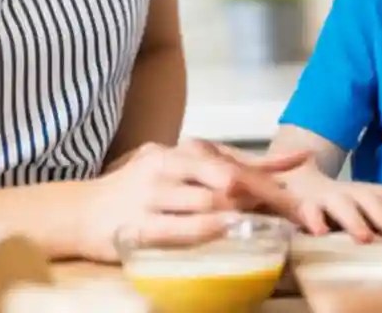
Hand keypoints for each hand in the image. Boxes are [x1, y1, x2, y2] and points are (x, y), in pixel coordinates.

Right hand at [79, 141, 307, 261]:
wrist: (77, 211)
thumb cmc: (136, 193)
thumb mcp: (176, 172)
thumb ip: (219, 172)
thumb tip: (276, 169)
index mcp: (179, 153)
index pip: (234, 159)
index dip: (271, 167)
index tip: (304, 169)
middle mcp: (167, 167)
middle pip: (228, 177)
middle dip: (267, 194)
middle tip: (298, 211)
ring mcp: (152, 196)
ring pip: (208, 199)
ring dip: (244, 211)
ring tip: (274, 221)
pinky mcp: (137, 225)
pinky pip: (179, 226)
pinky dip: (208, 227)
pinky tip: (229, 228)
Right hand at [285, 166, 381, 244]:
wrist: (303, 184)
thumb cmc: (346, 200)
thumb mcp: (376, 199)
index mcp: (372, 192)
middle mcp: (354, 193)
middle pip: (372, 203)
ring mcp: (330, 198)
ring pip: (343, 207)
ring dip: (354, 221)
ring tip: (364, 238)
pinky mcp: (306, 205)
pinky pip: (310, 212)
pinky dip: (314, 221)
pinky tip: (320, 233)